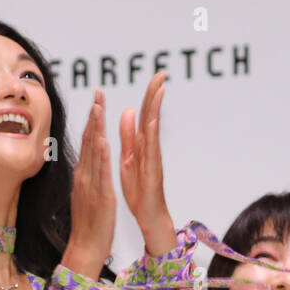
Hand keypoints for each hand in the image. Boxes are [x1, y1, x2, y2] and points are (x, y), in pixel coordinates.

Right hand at [63, 89, 113, 277]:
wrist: (84, 250)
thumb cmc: (87, 229)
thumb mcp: (85, 199)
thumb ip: (86, 181)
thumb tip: (83, 168)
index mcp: (83, 178)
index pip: (88, 144)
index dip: (92, 122)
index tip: (96, 102)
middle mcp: (84, 178)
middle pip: (88, 142)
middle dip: (93, 117)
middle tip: (98, 93)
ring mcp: (91, 186)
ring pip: (92, 152)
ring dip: (95, 128)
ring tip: (99, 107)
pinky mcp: (100, 196)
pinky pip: (99, 173)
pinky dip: (99, 155)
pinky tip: (102, 140)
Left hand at [119, 70, 174, 253]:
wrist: (148, 216)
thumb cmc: (140, 189)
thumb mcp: (130, 157)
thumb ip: (129, 136)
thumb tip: (128, 111)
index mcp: (141, 144)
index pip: (144, 114)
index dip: (148, 95)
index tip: (156, 75)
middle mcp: (149, 149)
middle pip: (152, 116)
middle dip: (155, 94)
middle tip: (162, 73)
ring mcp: (152, 160)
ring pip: (153, 130)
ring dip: (155, 110)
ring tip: (159, 90)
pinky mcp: (152, 172)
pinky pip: (150, 152)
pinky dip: (150, 136)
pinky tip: (150, 122)